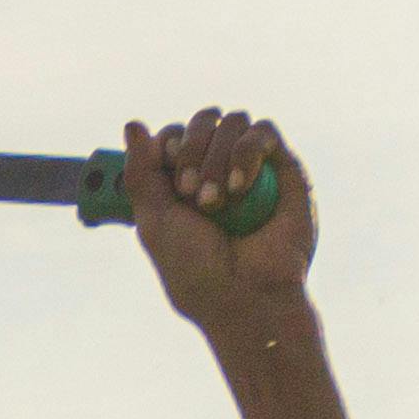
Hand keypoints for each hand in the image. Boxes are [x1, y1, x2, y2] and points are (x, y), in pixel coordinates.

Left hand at [124, 109, 315, 342]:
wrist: (244, 299)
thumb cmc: (197, 271)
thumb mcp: (153, 222)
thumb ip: (140, 172)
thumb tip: (133, 124)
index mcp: (185, 182)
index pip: (174, 134)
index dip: (169, 145)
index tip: (171, 182)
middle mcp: (220, 170)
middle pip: (203, 120)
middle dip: (191, 149)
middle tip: (190, 192)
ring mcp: (253, 168)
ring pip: (233, 121)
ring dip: (217, 157)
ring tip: (217, 201)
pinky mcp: (285, 170)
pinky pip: (264, 131)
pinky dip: (246, 153)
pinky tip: (239, 188)